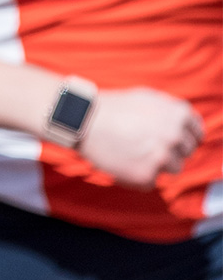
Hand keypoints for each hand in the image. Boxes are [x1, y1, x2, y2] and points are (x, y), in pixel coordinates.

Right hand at [75, 87, 203, 187]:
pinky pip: (152, 181)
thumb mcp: (148, 97)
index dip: (182, 136)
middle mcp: (175, 136)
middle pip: (185, 152)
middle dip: (169, 149)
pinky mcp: (147, 175)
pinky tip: (124, 161)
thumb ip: (172, 112)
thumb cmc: (114, 106)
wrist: (83, 119)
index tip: (168, 138)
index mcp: (179, 115)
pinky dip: (139, 175)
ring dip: (157, 163)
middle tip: (144, 143)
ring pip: (173, 168)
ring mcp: (162, 157)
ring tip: (133, 152)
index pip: (196, 134)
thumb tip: (187, 126)